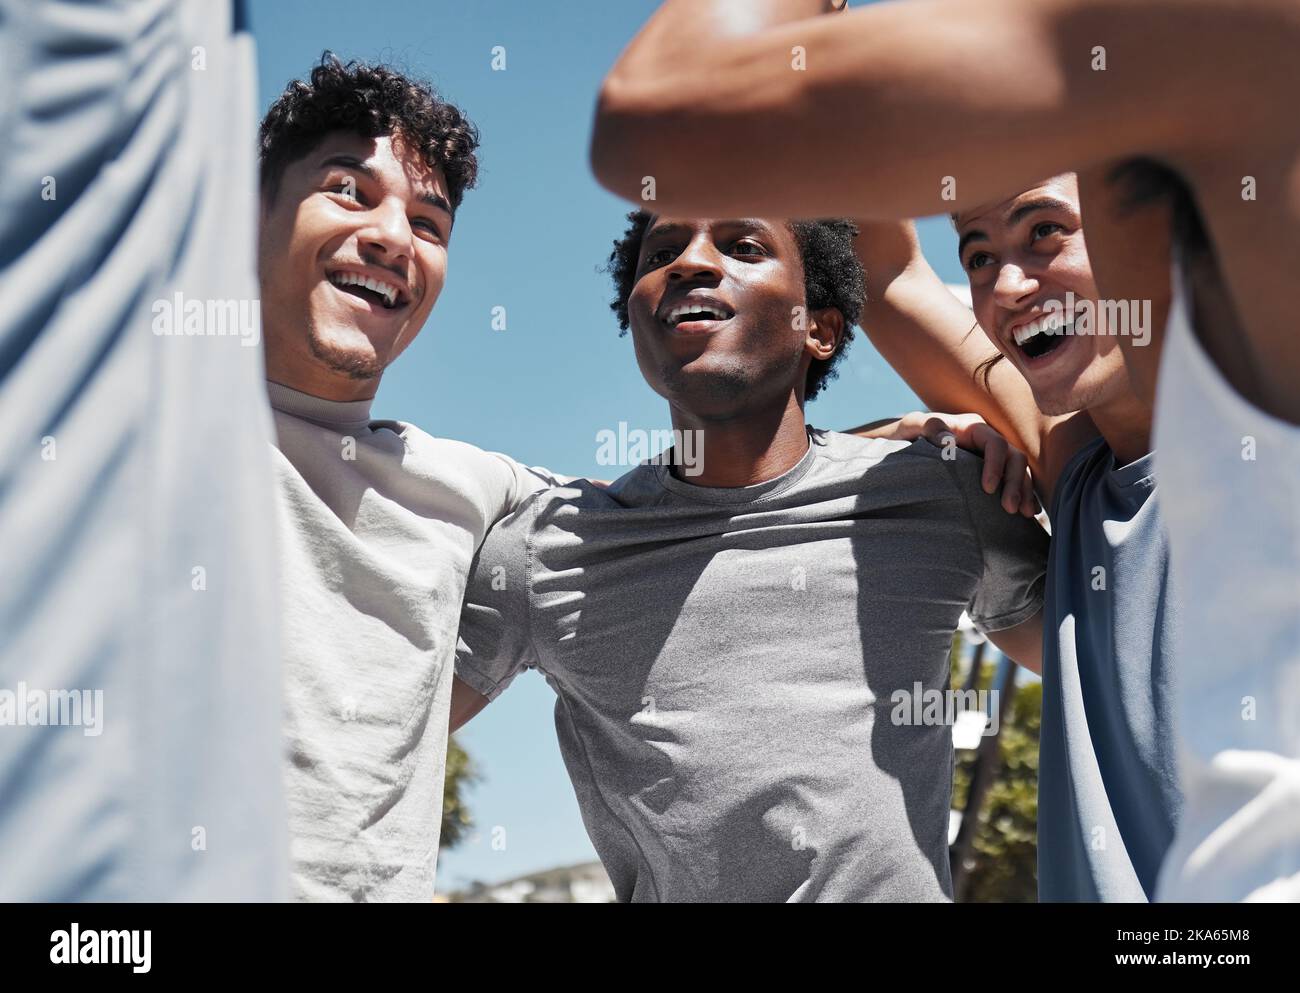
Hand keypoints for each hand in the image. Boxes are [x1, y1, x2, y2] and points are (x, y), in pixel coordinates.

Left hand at [855, 411, 1039, 516]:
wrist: (904, 444)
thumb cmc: (909, 433)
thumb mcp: (914, 425)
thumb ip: (930, 428)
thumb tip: (950, 441)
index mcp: (974, 428)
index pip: (996, 443)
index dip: (996, 465)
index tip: (987, 489)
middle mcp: (988, 442)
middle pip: (1015, 458)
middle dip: (1017, 482)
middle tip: (1011, 509)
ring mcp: (992, 458)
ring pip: (1020, 471)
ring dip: (1025, 492)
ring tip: (1024, 515)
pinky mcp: (993, 473)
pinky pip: (1015, 483)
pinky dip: (1024, 496)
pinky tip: (1029, 513)